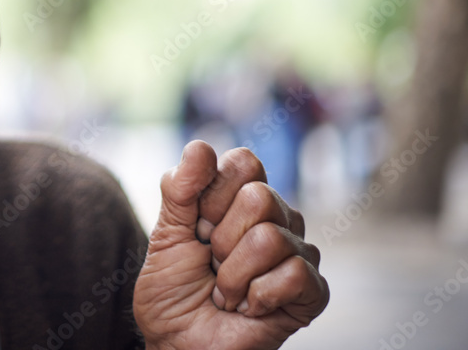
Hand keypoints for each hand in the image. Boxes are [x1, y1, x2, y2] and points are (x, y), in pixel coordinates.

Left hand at [133, 141, 328, 349]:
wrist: (179, 344)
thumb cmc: (173, 292)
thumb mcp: (165, 235)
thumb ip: (180, 190)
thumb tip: (200, 147)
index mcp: (241, 197)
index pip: (245, 163)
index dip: (212, 195)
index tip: (196, 228)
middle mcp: (276, 218)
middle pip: (259, 198)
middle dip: (221, 240)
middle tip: (212, 264)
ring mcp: (297, 252)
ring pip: (271, 238)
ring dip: (233, 276)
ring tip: (225, 291)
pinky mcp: (312, 291)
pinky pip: (294, 274)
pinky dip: (258, 297)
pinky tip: (250, 307)